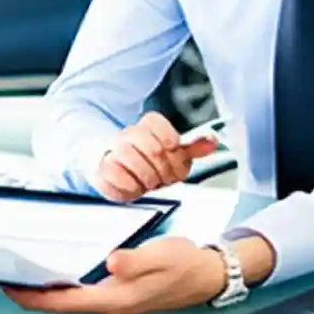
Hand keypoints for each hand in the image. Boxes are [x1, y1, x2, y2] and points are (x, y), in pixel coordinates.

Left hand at [4, 237, 225, 313]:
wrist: (208, 274)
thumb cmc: (185, 265)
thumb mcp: (160, 257)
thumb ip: (134, 261)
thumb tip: (111, 262)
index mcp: (116, 299)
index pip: (65, 302)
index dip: (35, 297)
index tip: (12, 287)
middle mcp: (112, 306)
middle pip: (63, 305)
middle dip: (34, 295)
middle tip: (8, 279)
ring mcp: (116, 302)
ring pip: (72, 302)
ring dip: (48, 292)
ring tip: (24, 277)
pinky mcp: (120, 295)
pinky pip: (83, 295)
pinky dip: (64, 288)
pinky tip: (57, 276)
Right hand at [95, 112, 217, 201]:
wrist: (110, 163)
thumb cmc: (144, 160)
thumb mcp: (171, 153)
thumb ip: (191, 148)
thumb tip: (212, 141)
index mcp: (147, 126)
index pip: (160, 126)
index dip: (172, 145)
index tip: (175, 157)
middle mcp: (128, 134)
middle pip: (153, 148)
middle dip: (164, 169)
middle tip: (165, 178)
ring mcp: (112, 150)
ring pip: (132, 158)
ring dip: (147, 178)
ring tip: (149, 183)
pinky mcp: (101, 169)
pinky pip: (116, 176)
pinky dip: (130, 187)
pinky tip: (135, 187)